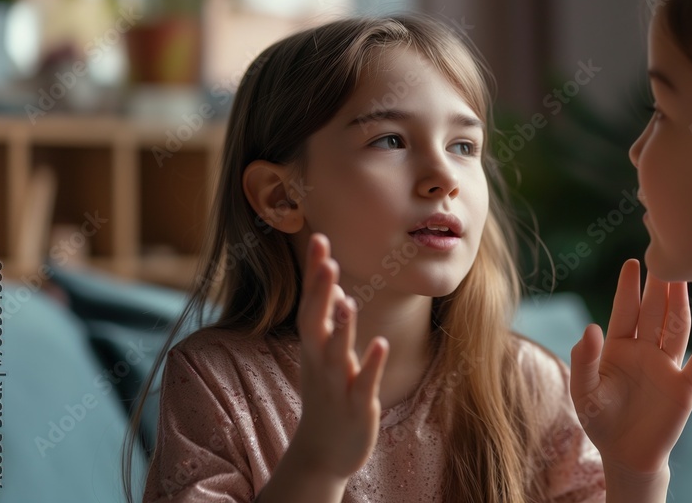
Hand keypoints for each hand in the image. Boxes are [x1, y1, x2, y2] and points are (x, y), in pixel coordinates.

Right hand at [292, 233, 388, 478]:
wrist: (323, 453)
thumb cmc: (326, 395)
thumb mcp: (323, 356)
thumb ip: (328, 321)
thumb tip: (333, 286)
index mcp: (313, 347)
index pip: (311, 302)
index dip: (314, 272)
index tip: (320, 238)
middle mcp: (320, 362)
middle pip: (316, 323)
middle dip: (320, 293)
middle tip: (326, 259)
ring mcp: (338, 385)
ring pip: (337, 354)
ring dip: (342, 328)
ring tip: (348, 300)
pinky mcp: (358, 408)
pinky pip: (364, 384)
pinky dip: (370, 364)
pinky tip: (381, 343)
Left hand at [570, 259, 691, 476]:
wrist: (626, 456)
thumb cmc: (601, 420)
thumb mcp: (584, 391)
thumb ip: (584, 360)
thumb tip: (590, 327)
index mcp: (618, 347)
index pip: (625, 311)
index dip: (629, 288)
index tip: (632, 262)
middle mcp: (645, 350)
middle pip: (654, 312)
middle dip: (658, 286)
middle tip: (664, 256)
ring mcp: (666, 367)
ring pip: (676, 329)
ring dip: (680, 305)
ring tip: (683, 279)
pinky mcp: (684, 387)